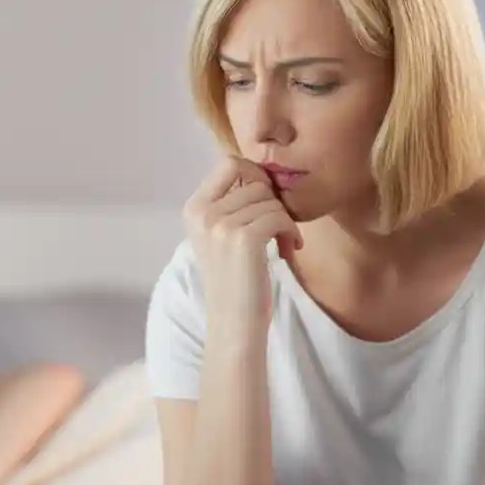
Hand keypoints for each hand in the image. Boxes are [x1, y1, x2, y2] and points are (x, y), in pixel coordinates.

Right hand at [184, 156, 302, 339]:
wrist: (234, 321)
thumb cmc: (234, 279)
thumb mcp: (219, 235)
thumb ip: (230, 203)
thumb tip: (261, 170)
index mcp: (193, 209)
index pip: (228, 163)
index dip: (254, 175)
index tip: (265, 201)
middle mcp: (202, 213)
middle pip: (255, 182)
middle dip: (274, 203)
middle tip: (276, 230)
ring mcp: (220, 225)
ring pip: (271, 200)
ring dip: (284, 220)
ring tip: (281, 243)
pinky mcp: (244, 239)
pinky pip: (280, 216)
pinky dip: (291, 231)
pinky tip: (288, 248)